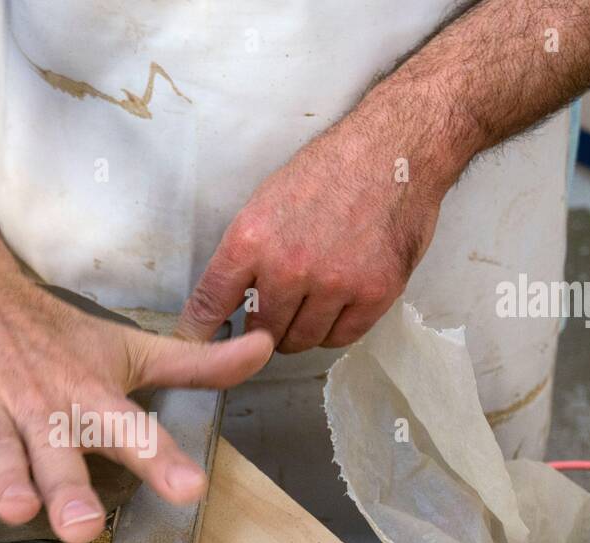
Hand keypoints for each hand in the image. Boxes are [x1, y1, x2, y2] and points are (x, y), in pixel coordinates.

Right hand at [0, 273, 273, 542]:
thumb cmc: (56, 337)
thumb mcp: (128, 350)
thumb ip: (195, 365)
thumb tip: (266, 348)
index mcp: (92, 396)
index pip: (133, 431)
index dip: (162, 460)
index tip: (188, 488)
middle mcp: (44, 405)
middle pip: (60, 453)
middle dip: (71, 490)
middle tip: (85, 526)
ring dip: (6, 476)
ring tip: (18, 508)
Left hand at [177, 118, 448, 350]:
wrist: (393, 151)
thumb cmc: (329, 171)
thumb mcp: (266, 202)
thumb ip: (245, 255)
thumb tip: (227, 301)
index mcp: (252, 240)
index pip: (210, 302)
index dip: (198, 332)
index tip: (195, 344)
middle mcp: (288, 267)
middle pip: (261, 332)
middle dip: (265, 327)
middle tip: (277, 311)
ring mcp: (333, 284)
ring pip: (301, 340)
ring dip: (301, 330)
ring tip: (312, 301)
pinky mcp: (374, 294)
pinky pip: (340, 337)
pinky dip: (336, 328)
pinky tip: (338, 303)